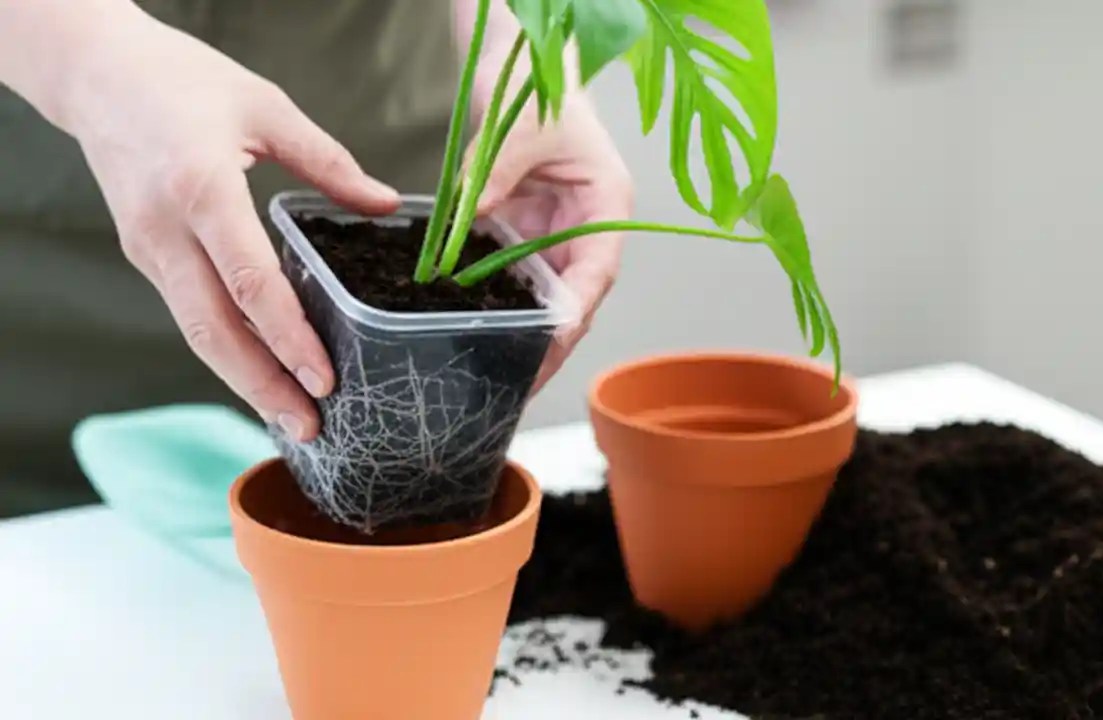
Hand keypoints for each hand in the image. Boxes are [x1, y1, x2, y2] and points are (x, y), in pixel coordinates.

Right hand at [61, 9, 399, 439]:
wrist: (96, 73)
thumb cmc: (184, 80)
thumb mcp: (265, 106)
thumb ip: (328, 161)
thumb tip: (385, 205)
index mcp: (201, 189)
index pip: (249, 280)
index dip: (288, 337)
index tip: (323, 379)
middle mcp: (167, 231)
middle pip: (214, 329)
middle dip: (263, 386)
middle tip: (311, 429)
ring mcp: (148, 249)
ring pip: (196, 332)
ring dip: (242, 382)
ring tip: (290, 421)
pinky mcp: (145, 255)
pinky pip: (189, 314)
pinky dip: (225, 351)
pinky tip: (260, 376)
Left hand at [471, 91, 632, 392]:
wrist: (521, 68)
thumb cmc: (539, 86)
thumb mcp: (520, 127)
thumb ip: (496, 171)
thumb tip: (472, 213)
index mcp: (606, 206)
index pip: (596, 272)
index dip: (574, 312)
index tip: (550, 343)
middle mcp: (586, 230)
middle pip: (573, 301)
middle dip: (548, 346)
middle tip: (519, 386)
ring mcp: (554, 237)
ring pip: (543, 301)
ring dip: (523, 339)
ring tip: (497, 382)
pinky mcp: (523, 236)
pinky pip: (511, 282)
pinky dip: (496, 312)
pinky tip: (474, 341)